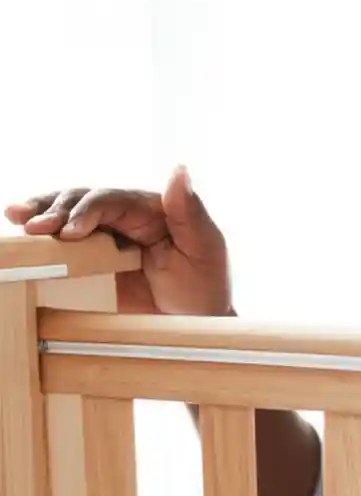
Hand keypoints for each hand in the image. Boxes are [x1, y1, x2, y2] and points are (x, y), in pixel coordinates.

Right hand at [4, 166, 232, 315]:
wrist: (195, 324)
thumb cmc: (206, 285)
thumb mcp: (206, 248)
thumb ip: (189, 211)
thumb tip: (179, 170)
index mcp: (152, 208)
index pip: (113, 199)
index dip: (88, 209)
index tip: (71, 231)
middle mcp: (125, 217)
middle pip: (83, 201)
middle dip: (56, 209)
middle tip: (32, 225)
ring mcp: (106, 239)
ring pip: (67, 216)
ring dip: (40, 213)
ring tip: (15, 217)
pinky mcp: (91, 263)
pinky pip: (63, 247)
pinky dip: (41, 241)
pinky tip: (18, 239)